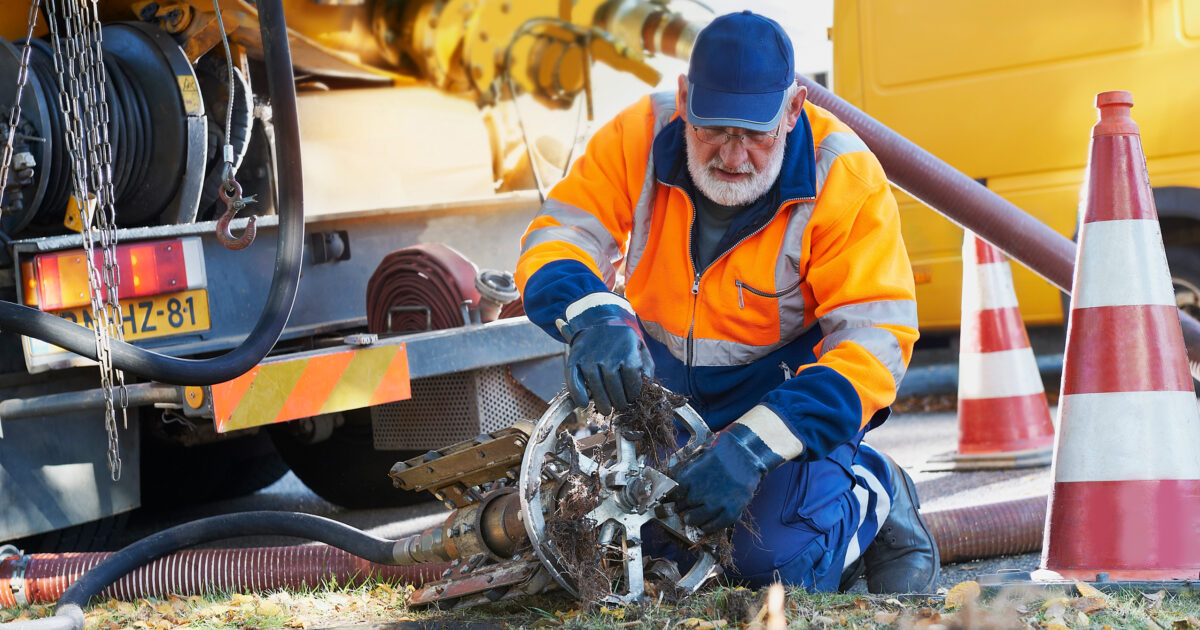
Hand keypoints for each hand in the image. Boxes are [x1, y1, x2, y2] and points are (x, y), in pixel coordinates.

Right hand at [562, 301, 653, 414]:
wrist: (600, 324)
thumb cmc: (624, 343)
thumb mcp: (640, 349)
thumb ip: (646, 367)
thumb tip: (648, 387)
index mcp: (627, 349)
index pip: (631, 377)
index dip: (633, 392)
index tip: (632, 399)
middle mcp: (608, 352)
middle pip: (613, 384)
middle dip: (618, 401)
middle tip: (620, 407)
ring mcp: (589, 356)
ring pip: (596, 384)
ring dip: (602, 401)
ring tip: (606, 409)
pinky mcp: (574, 358)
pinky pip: (574, 379)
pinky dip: (578, 393)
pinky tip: (584, 403)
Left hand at [670, 405, 804, 532]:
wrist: (747, 454)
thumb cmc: (722, 452)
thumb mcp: (699, 455)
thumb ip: (685, 470)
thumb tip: (672, 480)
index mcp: (690, 477)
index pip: (674, 494)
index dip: (672, 497)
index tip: (673, 499)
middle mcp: (702, 492)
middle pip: (685, 507)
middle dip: (683, 508)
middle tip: (684, 508)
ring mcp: (717, 503)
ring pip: (697, 519)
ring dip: (693, 520)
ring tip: (692, 519)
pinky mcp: (732, 510)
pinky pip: (717, 525)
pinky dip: (709, 527)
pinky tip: (706, 526)